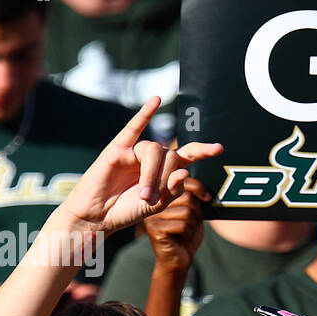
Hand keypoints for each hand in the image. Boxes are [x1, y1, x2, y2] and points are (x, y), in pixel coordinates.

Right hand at [54, 97, 219, 236]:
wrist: (98, 215)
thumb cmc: (126, 210)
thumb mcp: (156, 205)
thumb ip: (172, 190)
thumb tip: (186, 172)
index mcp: (165, 171)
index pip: (187, 156)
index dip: (202, 151)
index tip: (219, 148)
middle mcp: (153, 158)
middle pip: (171, 156)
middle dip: (164, 178)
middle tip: (150, 198)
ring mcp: (135, 152)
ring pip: (154, 151)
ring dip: (151, 174)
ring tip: (143, 194)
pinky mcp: (118, 148)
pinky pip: (133, 128)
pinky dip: (145, 113)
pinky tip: (156, 100)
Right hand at [146, 191, 205, 276]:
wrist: (177, 262)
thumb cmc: (186, 238)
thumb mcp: (193, 216)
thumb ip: (193, 201)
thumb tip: (200, 188)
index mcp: (162, 197)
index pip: (180, 182)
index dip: (197, 187)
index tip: (207, 198)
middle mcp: (154, 204)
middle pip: (186, 197)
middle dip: (196, 213)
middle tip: (190, 226)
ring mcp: (152, 216)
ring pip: (186, 212)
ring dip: (192, 226)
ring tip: (185, 234)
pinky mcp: (154, 229)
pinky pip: (182, 225)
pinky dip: (188, 234)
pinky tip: (181, 240)